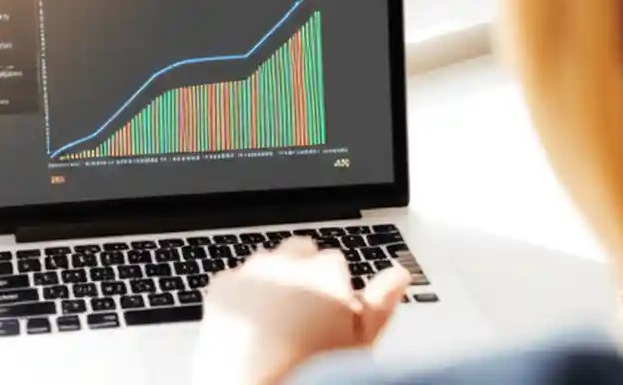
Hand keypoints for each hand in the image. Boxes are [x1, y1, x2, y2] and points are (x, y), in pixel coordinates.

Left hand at [192, 237, 411, 384]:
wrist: (252, 384)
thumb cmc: (311, 370)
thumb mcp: (360, 344)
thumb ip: (381, 304)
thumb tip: (399, 274)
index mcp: (326, 271)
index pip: (335, 261)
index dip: (335, 289)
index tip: (332, 313)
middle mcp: (287, 261)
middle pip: (301, 250)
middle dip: (305, 271)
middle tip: (305, 313)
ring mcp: (251, 270)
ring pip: (267, 261)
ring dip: (273, 279)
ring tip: (276, 323)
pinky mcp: (222, 284)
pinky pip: (237, 279)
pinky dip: (243, 295)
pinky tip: (251, 325)